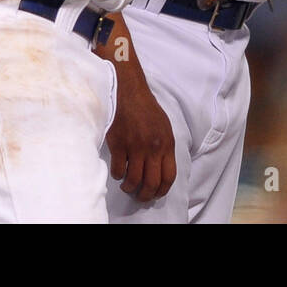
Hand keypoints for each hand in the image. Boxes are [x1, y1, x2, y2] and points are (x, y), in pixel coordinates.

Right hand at [105, 67, 176, 202]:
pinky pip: (118, 170)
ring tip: (127, 186)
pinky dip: (118, 175)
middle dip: (145, 195)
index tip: (155, 194)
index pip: (169, 177)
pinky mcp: (118, 144)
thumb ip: (164, 148)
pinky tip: (118, 172)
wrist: (128, 91)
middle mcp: (153, 148)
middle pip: (152, 183)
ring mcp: (135, 147)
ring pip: (134, 180)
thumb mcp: (164, 127)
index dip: (162, 190)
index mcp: (166, 144)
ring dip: (130, 187)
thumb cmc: (146, 108)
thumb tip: (161, 169)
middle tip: (140, 196)